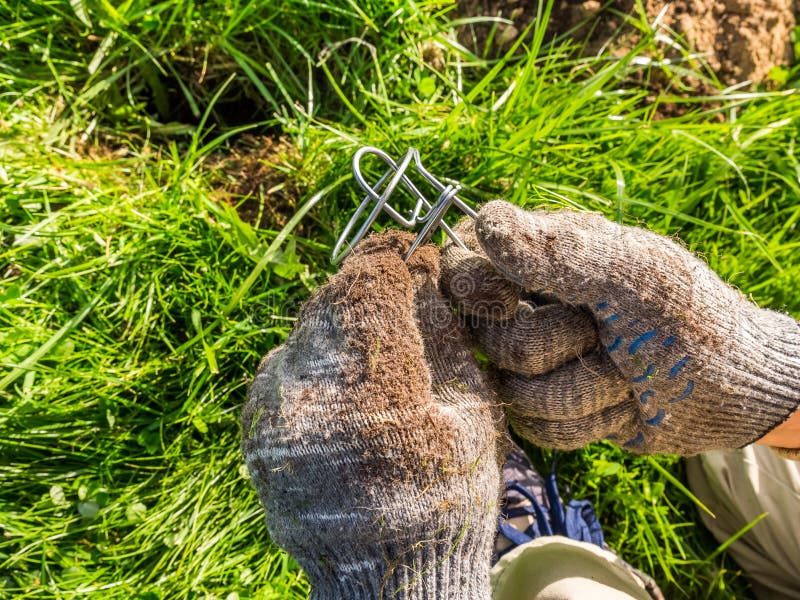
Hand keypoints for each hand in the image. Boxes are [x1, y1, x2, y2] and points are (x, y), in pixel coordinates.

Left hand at [242, 232, 503, 598]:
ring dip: (340, 323)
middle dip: (368, 289)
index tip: (415, 252)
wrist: (384, 580)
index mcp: (378, 390)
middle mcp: (313, 395)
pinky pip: (282, 369)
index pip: (371, 283)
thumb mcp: (469, 414)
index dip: (393, 256)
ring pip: (302, 332)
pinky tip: (342, 382)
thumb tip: (424, 272)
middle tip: (398, 294)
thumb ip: (443, 336)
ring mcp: (274, 417)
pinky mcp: (256, 435)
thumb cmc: (446, 500)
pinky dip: (314, 360)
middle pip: (332, 300)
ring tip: (372, 346)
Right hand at [441, 200, 799, 455]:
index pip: (463, 263)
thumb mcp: (628, 275)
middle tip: (603, 334)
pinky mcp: (550, 411)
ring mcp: (539, 366)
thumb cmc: (687, 320)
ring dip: (582, 390)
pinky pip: (537, 429)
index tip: (507, 300)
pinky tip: (622, 406)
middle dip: (554, 346)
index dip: (472, 287)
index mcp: (542, 261)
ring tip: (624, 373)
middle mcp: (530, 310)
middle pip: (488, 338)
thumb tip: (483, 221)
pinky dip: (588, 422)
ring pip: (513, 392)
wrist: (732, 393)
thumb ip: (555, 250)